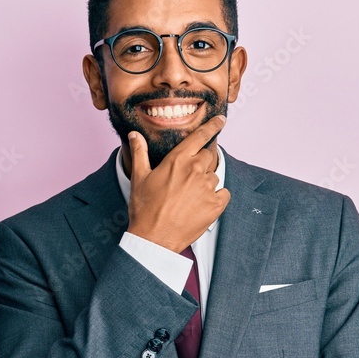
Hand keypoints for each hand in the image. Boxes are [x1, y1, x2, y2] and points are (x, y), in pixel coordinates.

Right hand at [126, 114, 230, 252]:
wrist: (154, 237)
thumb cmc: (145, 208)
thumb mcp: (139, 177)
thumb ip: (140, 152)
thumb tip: (134, 134)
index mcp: (178, 160)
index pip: (200, 136)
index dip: (212, 126)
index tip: (221, 120)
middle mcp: (195, 170)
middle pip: (209, 155)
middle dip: (202, 161)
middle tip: (190, 176)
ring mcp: (207, 188)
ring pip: (214, 176)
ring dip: (206, 181)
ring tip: (189, 196)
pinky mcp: (216, 205)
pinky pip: (224, 193)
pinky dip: (217, 196)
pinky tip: (202, 203)